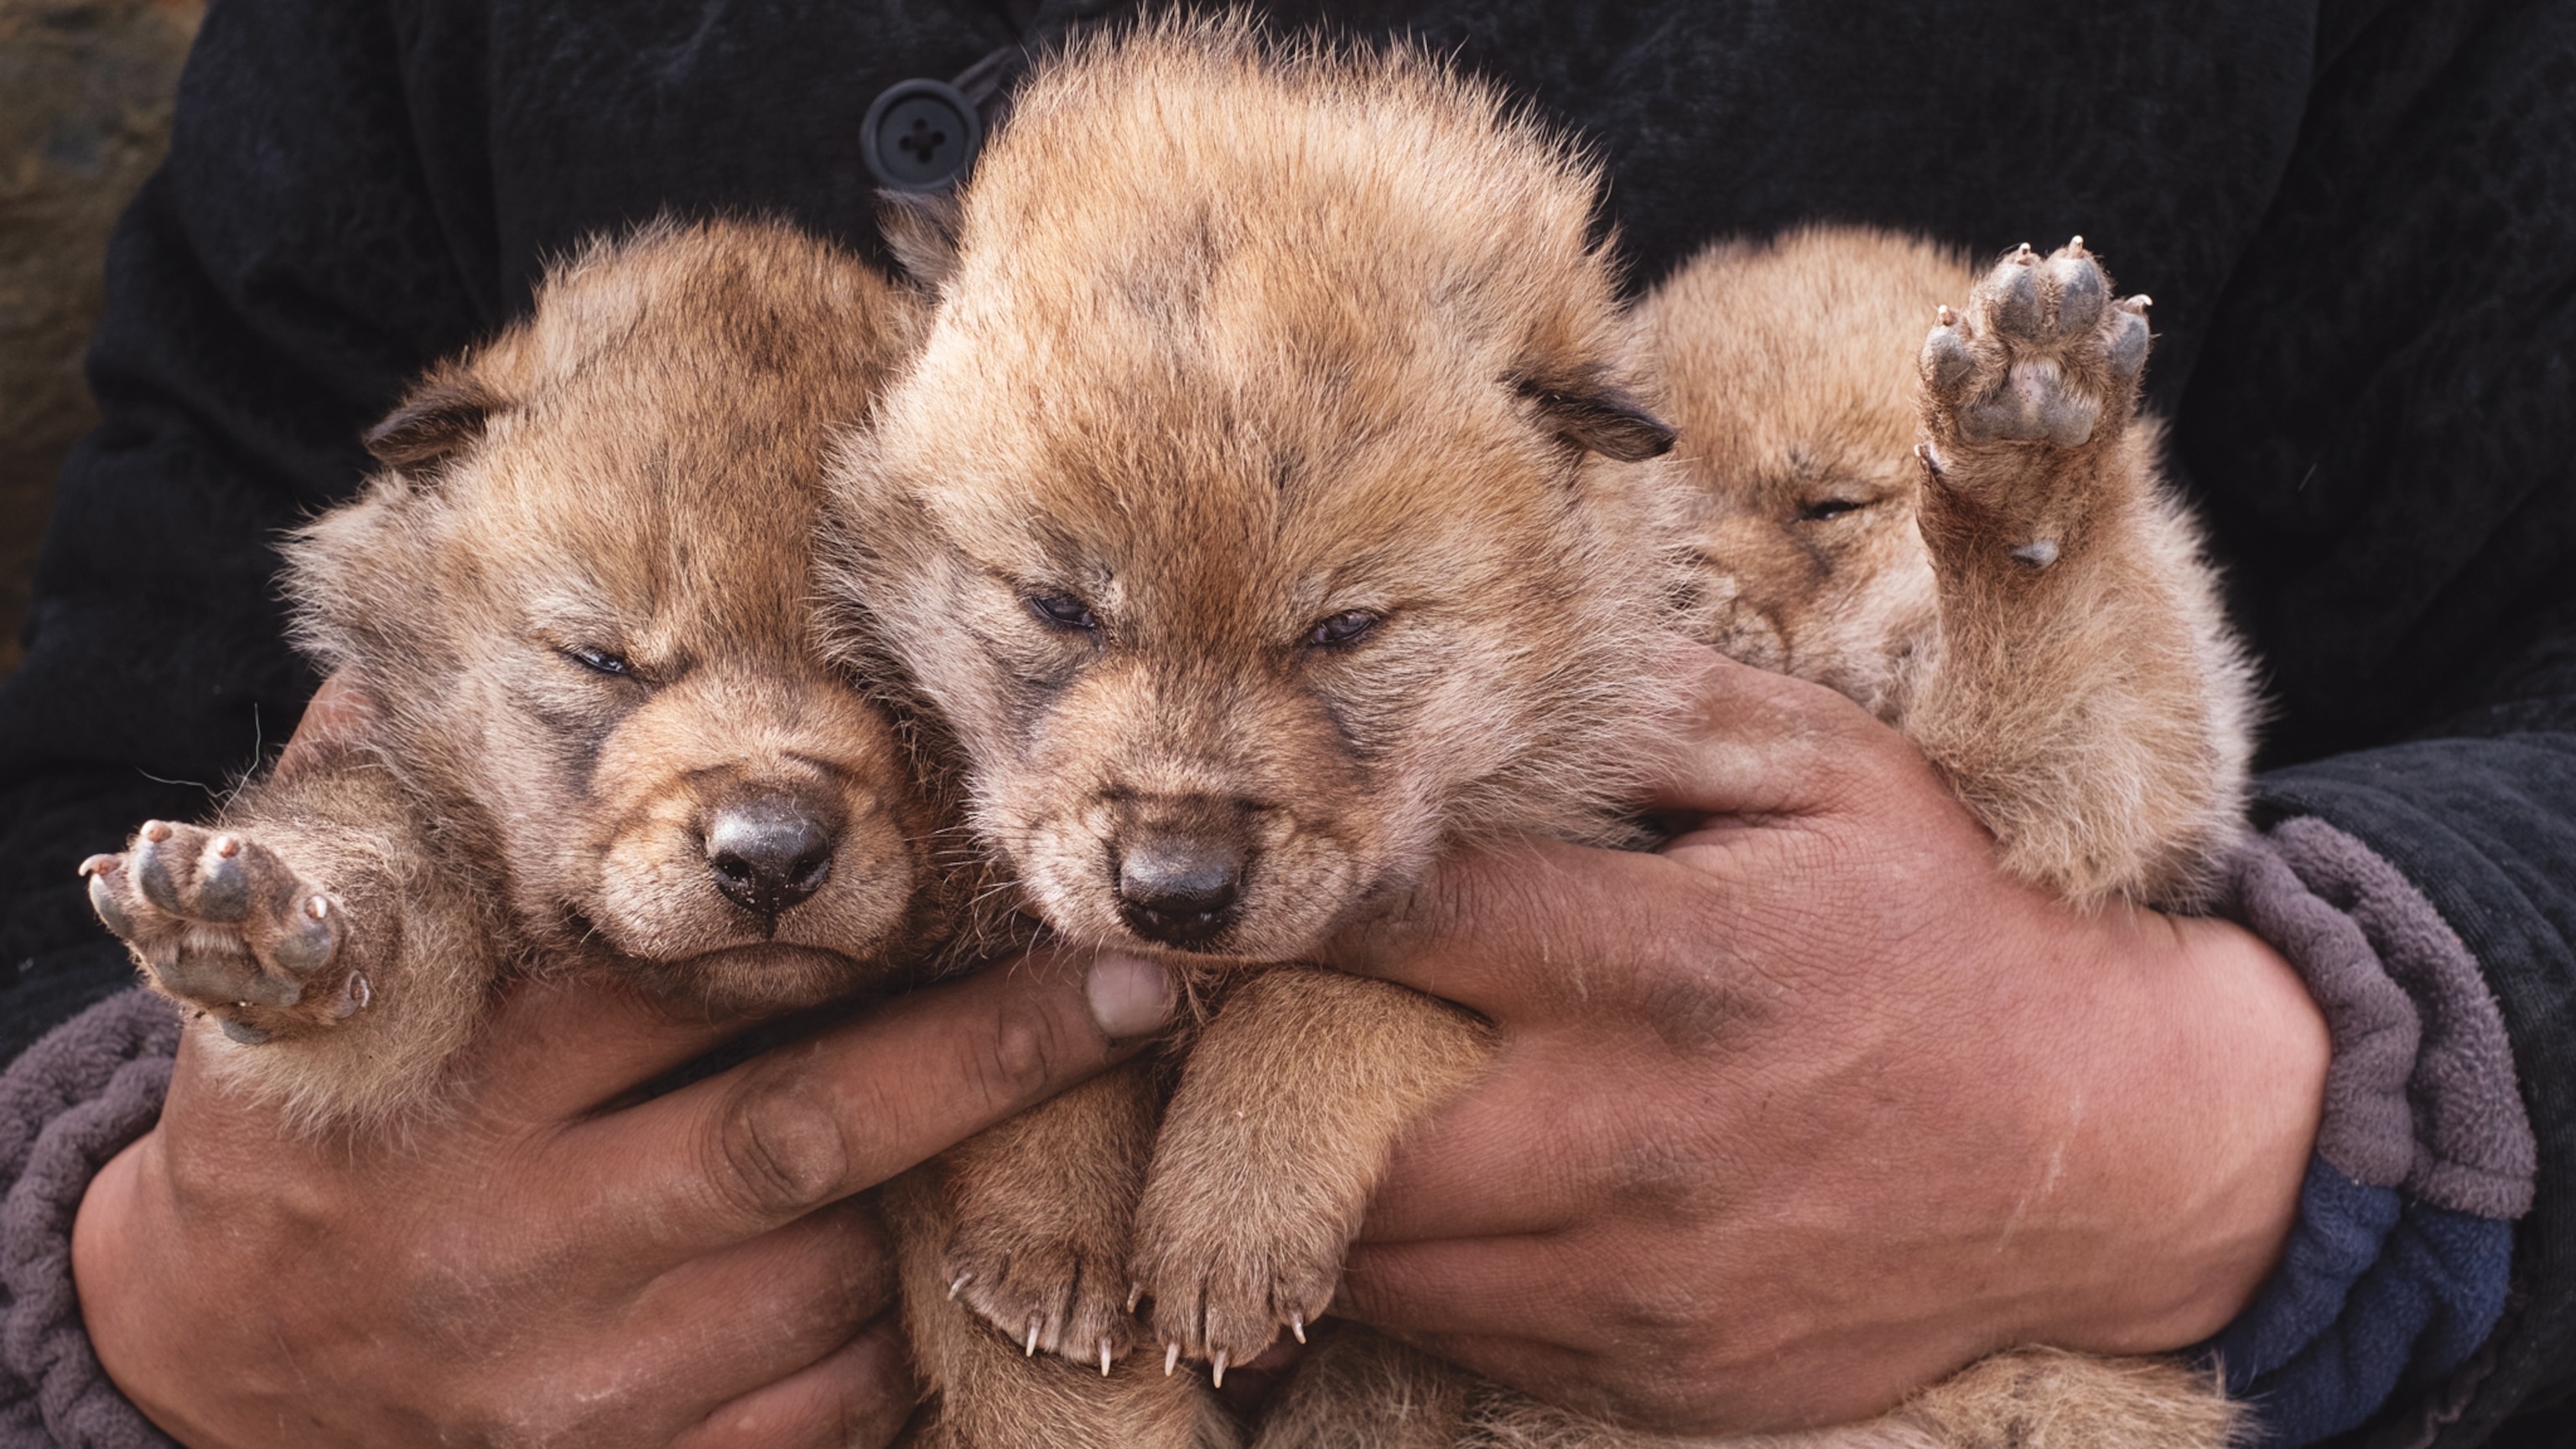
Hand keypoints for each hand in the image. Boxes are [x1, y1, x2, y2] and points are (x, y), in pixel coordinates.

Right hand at [72, 675, 1177, 1448]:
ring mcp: (577, 1377)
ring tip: (1059, 1126)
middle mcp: (518, 1234)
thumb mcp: (303, 969)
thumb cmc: (303, 1122)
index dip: (837, 921)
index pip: (669, 980)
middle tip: (1137, 989)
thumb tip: (450, 635)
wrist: (199, 1357)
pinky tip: (946, 1275)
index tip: (992, 866)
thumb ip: (385, 807)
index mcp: (454, 1076)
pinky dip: (900, 1349)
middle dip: (983, 1064)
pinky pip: (818, 1422)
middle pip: (793, 1139)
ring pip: (832, 1289)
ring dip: (949, 1210)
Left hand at [1326, 647, 2326, 1432]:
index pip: (1409, 926)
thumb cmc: (1943, 929)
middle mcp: (1639, 1138)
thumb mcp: (1832, 772)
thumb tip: (1499, 680)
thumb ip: (1658, 714)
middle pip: (1349, 1138)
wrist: (2101, 1147)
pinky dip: (1417, 1279)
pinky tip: (1422, 1208)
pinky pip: (1469, 1344)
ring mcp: (1648, 1282)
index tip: (1237, 894)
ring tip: (1290, 1121)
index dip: (1294, 906)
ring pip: (1386, 1266)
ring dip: (1313, 1195)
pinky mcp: (1666, 1374)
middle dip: (1256, 1089)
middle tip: (1227, 1036)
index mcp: (1671, 963)